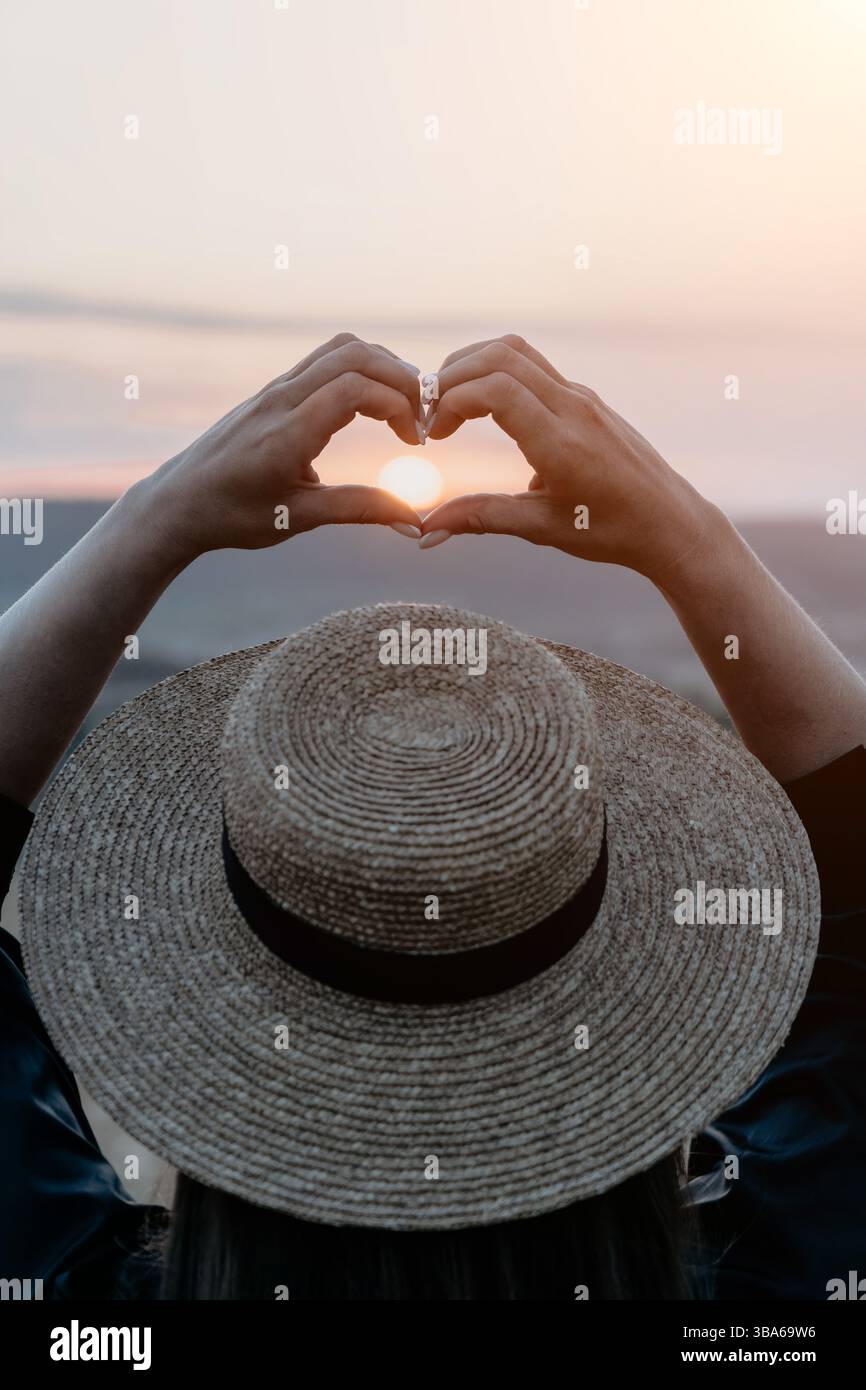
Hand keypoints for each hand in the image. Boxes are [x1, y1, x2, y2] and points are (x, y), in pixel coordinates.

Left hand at [147, 334, 424, 560]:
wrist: (178, 503)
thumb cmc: (233, 516)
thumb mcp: (299, 518)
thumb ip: (359, 510)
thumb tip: (414, 521)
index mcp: (287, 433)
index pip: (354, 389)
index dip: (397, 406)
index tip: (415, 440)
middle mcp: (280, 399)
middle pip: (354, 355)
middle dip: (400, 379)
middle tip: (420, 418)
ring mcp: (275, 389)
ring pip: (340, 349)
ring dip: (381, 367)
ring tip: (402, 408)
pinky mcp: (273, 390)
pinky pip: (324, 359)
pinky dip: (360, 369)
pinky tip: (371, 405)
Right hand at [419, 334, 716, 581]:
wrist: (670, 522)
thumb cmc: (612, 531)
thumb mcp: (542, 528)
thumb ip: (482, 518)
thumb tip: (428, 530)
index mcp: (562, 442)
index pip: (496, 389)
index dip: (452, 402)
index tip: (435, 434)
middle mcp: (573, 408)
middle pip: (500, 355)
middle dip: (453, 376)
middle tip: (431, 413)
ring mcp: (582, 398)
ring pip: (517, 351)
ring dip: (474, 366)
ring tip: (451, 405)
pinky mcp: (585, 399)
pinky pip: (534, 367)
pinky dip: (497, 374)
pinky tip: (485, 412)